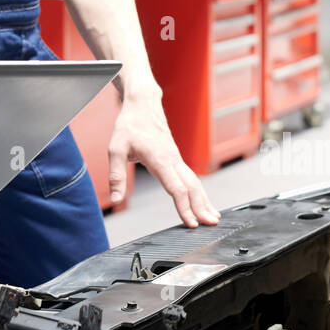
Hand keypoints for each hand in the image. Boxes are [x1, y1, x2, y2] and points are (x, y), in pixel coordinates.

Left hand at [108, 93, 220, 227]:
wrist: (142, 105)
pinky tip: (203, 201)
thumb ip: (116, 176)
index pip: (176, 188)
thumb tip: (116, 199)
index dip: (184, 207)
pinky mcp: (176, 158)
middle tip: (211, 225)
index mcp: (160, 159)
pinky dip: (199, 191)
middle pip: (192, 187)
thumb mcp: (115, 149)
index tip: (191, 223)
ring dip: (205, 200)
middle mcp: (173, 160)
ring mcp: (177, 159)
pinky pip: (191, 177)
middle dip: (202, 207)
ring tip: (213, 218)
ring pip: (195, 182)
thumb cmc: (129, 125)